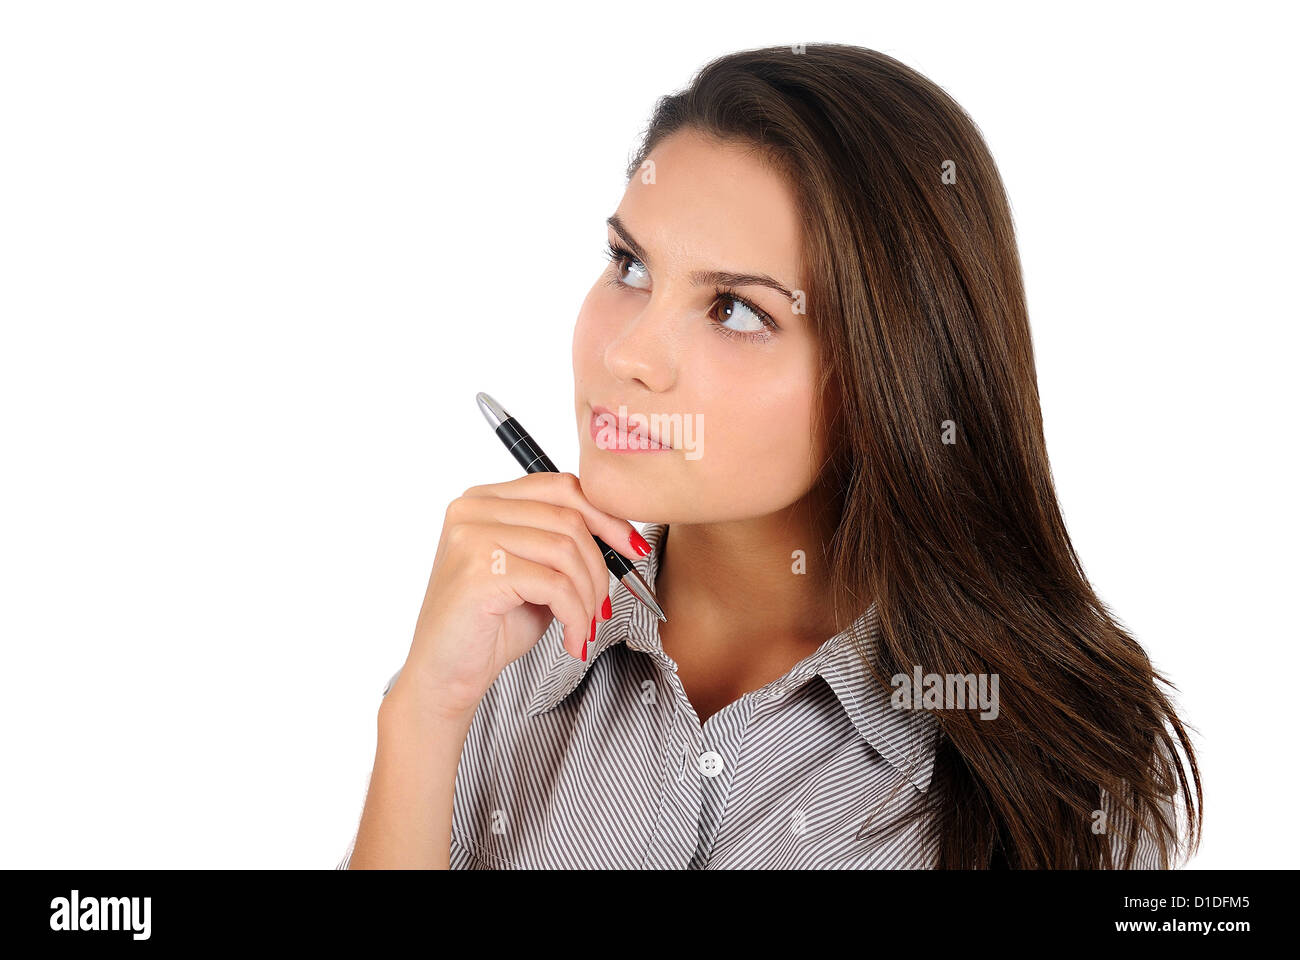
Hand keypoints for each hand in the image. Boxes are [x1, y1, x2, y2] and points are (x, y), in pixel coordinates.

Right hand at [388, 472, 648, 721]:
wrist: (445, 675)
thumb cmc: (490, 627)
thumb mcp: (535, 573)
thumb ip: (562, 543)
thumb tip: (620, 533)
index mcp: (484, 499)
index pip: (561, 487)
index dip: (605, 516)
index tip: (632, 547)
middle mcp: (473, 509)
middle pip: (568, 517)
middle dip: (600, 566)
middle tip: (604, 606)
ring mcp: (472, 537)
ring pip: (565, 551)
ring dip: (588, 596)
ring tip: (585, 626)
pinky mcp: (479, 572)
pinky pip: (554, 585)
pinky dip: (576, 615)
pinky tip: (572, 639)